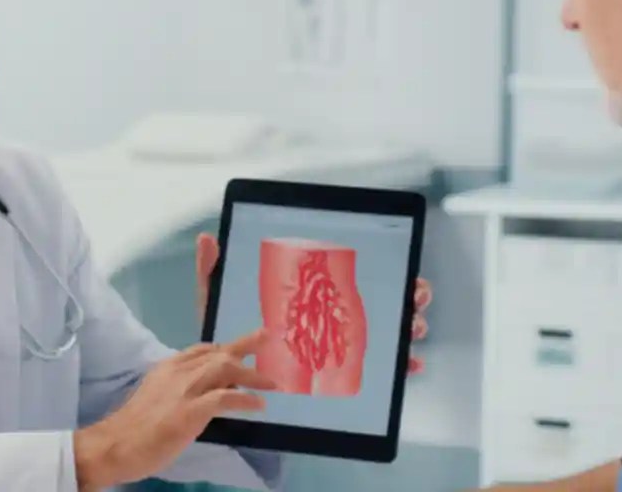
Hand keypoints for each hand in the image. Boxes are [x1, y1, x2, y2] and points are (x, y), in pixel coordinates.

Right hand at [73, 329, 276, 490]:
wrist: (114, 445)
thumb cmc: (133, 428)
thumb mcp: (157, 397)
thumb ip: (181, 389)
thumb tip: (212, 391)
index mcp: (167, 367)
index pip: (202, 349)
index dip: (225, 347)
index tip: (242, 347)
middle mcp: (177, 372)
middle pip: (219, 353)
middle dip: (246, 346)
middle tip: (267, 340)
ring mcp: (184, 390)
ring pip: (225, 368)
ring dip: (252, 374)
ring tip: (270, 383)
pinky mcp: (190, 411)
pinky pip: (225, 398)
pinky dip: (245, 399)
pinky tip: (257, 405)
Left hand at [195, 233, 432, 374]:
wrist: (231, 384)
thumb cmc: (229, 339)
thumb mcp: (219, 303)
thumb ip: (213, 271)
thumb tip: (208, 238)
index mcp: (312, 291)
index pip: (355, 271)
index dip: (385, 266)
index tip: (401, 266)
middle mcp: (333, 314)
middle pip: (384, 297)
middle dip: (409, 294)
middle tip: (414, 296)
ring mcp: (342, 343)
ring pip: (390, 329)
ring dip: (410, 326)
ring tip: (412, 327)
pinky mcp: (344, 372)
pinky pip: (382, 370)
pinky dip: (401, 366)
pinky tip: (409, 365)